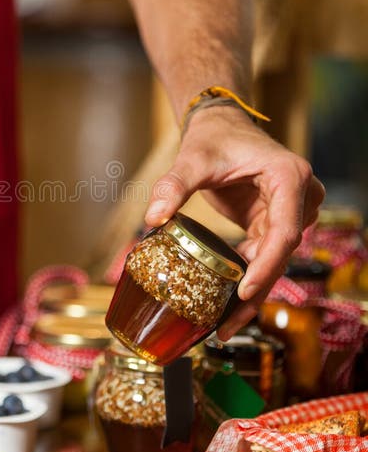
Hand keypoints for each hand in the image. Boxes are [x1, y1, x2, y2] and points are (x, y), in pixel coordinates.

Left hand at [143, 108, 324, 338]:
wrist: (221, 126)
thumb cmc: (213, 138)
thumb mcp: (192, 159)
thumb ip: (173, 186)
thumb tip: (152, 219)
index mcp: (289, 177)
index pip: (284, 231)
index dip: (267, 265)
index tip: (244, 292)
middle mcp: (299, 196)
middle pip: (282, 253)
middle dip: (256, 291)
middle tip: (227, 326)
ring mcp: (291, 210)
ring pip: (275, 260)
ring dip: (252, 291)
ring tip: (223, 326)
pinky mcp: (275, 221)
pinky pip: (265, 255)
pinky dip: (247, 277)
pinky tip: (226, 304)